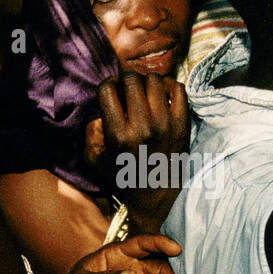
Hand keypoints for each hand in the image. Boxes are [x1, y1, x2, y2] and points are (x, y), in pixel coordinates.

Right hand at [97, 71, 189, 231]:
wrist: (155, 194)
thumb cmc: (122, 173)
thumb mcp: (94, 157)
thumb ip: (89, 130)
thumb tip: (101, 108)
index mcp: (118, 135)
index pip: (108, 90)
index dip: (108, 85)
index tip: (112, 91)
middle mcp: (142, 128)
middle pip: (132, 80)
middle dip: (126, 79)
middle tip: (128, 88)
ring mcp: (166, 125)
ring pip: (154, 80)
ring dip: (146, 81)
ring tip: (145, 91)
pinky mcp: (183, 125)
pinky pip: (178, 88)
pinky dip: (168, 85)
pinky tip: (162, 94)